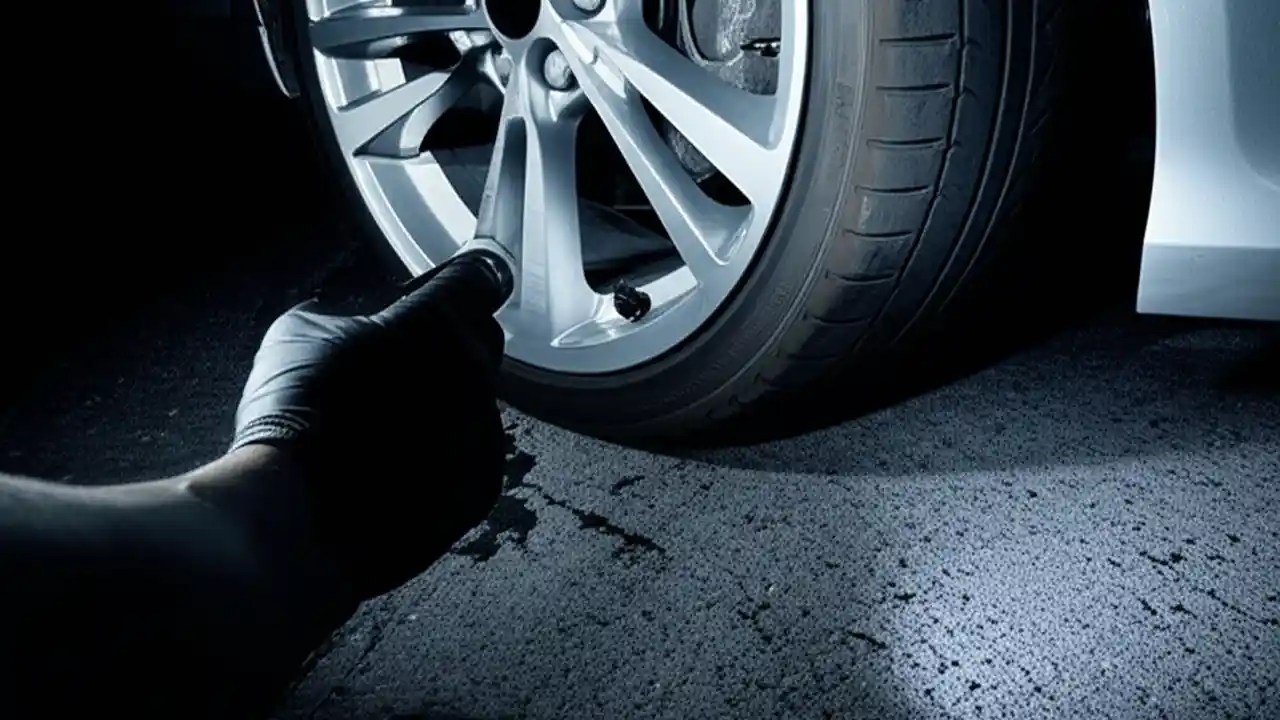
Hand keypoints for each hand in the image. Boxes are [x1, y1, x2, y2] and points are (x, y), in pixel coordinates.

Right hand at [231, 257, 506, 598]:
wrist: (305, 520)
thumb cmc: (300, 418)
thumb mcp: (299, 335)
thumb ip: (347, 317)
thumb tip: (356, 325)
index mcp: (436, 322)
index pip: (477, 280)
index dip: (464, 279)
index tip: (460, 282)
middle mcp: (475, 374)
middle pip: (479, 342)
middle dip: (448, 343)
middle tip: (401, 360)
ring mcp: (484, 433)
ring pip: (472, 403)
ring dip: (440, 406)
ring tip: (382, 428)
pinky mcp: (480, 488)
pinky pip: (470, 455)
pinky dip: (442, 456)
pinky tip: (394, 468)